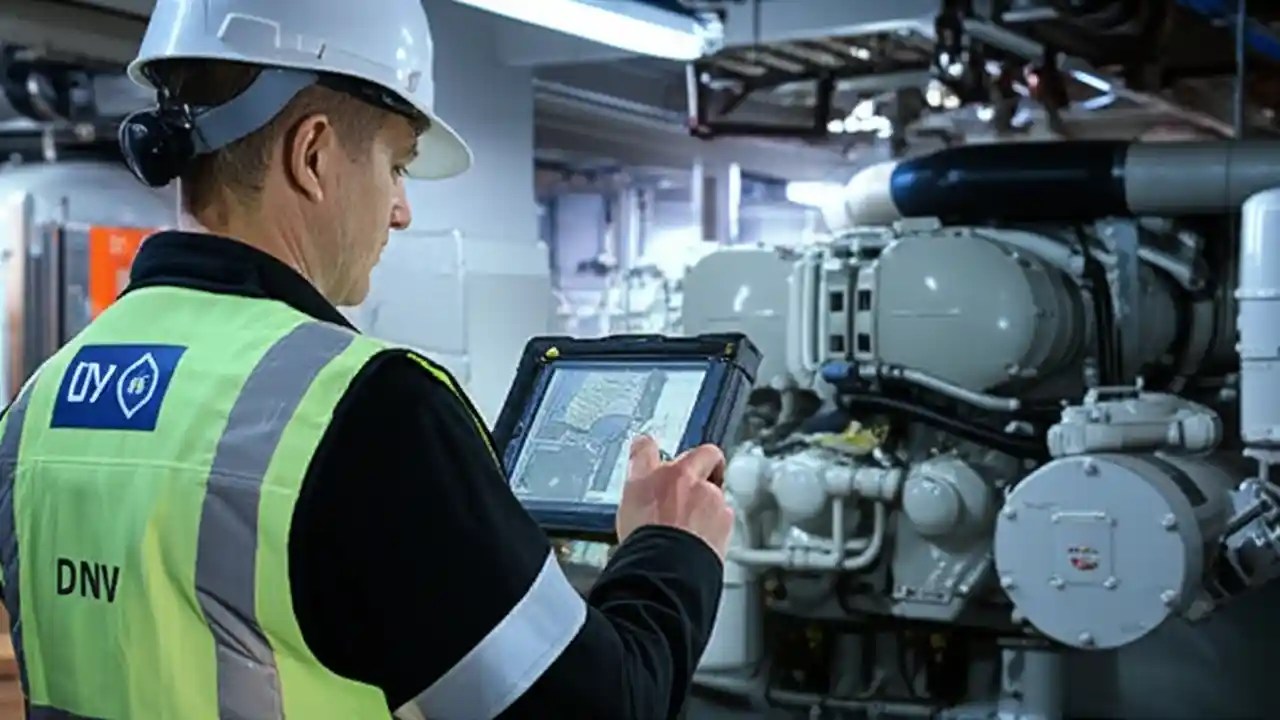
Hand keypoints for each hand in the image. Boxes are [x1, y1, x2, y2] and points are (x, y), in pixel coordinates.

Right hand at [615, 435, 733, 559]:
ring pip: (716, 488)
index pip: (645, 448)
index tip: (648, 450)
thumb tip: (642, 499)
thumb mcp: (628, 515)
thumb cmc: (643, 546)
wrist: (667, 566)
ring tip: (694, 526)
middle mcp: (680, 477)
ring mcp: (706, 494)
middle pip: (702, 454)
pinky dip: (717, 524)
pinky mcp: (724, 513)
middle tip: (699, 478)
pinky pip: (725, 513)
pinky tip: (704, 539)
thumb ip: (640, 498)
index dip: (647, 448)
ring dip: (709, 502)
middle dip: (706, 462)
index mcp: (647, 476)